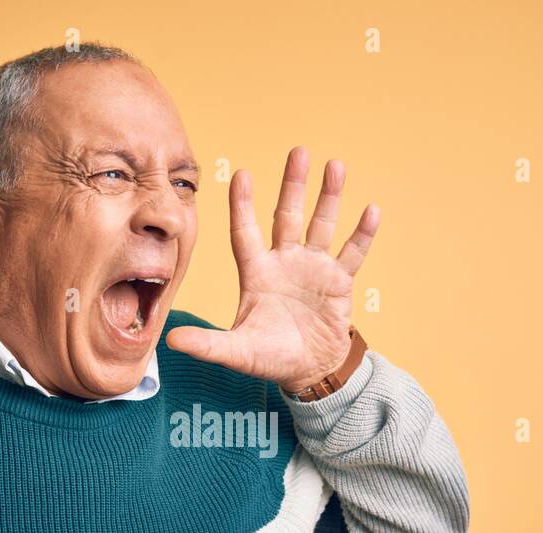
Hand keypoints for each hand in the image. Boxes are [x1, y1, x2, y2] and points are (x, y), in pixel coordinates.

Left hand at [166, 146, 378, 393]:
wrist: (307, 371)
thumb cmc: (268, 358)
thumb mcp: (236, 351)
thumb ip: (207, 344)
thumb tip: (170, 341)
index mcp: (257, 273)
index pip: (245, 232)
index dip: (243, 206)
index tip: (241, 174)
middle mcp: (284, 262)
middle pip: (288, 216)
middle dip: (292, 184)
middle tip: (298, 151)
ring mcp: (314, 268)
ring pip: (321, 224)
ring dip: (329, 196)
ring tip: (335, 165)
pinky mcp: (339, 281)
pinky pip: (352, 253)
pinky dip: (362, 234)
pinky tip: (371, 210)